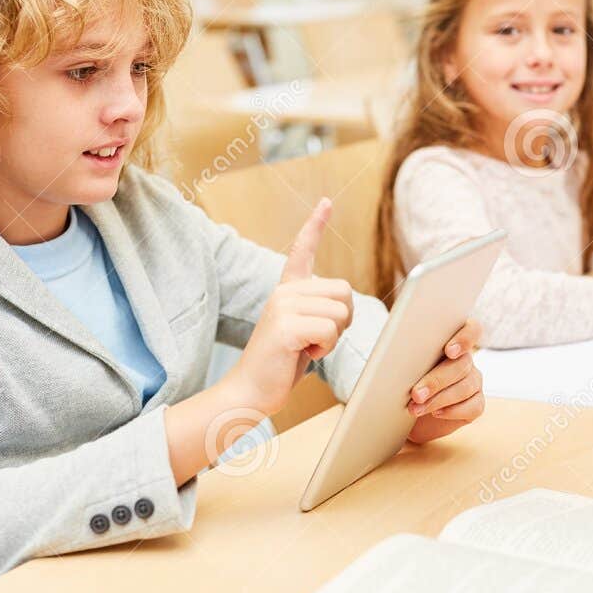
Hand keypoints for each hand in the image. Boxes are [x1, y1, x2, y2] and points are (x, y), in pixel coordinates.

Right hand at [225, 198, 353, 416]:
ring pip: (340, 311)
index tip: (326, 202)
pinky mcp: (285, 326)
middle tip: (320, 337)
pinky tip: (305, 353)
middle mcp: (284, 292)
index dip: (315, 225)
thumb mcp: (303, 331)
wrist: (248, 391)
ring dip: (334, 337)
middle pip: (343, 290)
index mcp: (287, 290)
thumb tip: (344, 303)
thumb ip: (319, 310)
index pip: (302, 250)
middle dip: (343, 319)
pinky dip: (327, 347)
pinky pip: (330, 329)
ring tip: (309, 347)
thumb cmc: (279, 364)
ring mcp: (282, 306)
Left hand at [405, 319, 484, 444]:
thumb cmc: (404, 382)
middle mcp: (466, 360)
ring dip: (438, 399)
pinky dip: (452, 411)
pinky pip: (473, 406)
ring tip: (415, 408)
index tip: (449, 351)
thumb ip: (409, 354)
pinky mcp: (476, 404)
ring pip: (465, 387)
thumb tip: (398, 353)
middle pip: (462, 364)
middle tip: (416, 394)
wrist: (408, 412)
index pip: (472, 329)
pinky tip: (435, 413)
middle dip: (436, 380)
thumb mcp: (404, 365)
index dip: (465, 338)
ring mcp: (474, 381)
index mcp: (452, 341)